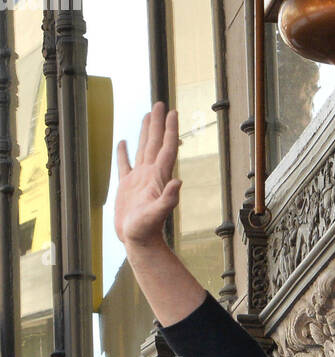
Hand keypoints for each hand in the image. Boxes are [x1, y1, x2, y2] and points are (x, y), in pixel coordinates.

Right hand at [114, 102, 180, 249]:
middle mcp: (150, 175)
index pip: (166, 148)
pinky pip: (124, 164)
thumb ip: (168, 199)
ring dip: (146, 132)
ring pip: (143, 149)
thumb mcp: (157, 215)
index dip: (169, 129)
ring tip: (148, 115)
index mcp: (158, 177)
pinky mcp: (127, 186)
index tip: (172, 112)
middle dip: (158, 123)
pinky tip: (124, 141)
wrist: (138, 241)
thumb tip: (177, 183)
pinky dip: (124, 152)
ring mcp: (139, 179)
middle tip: (161, 104)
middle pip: (155, 143)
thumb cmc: (146, 230)